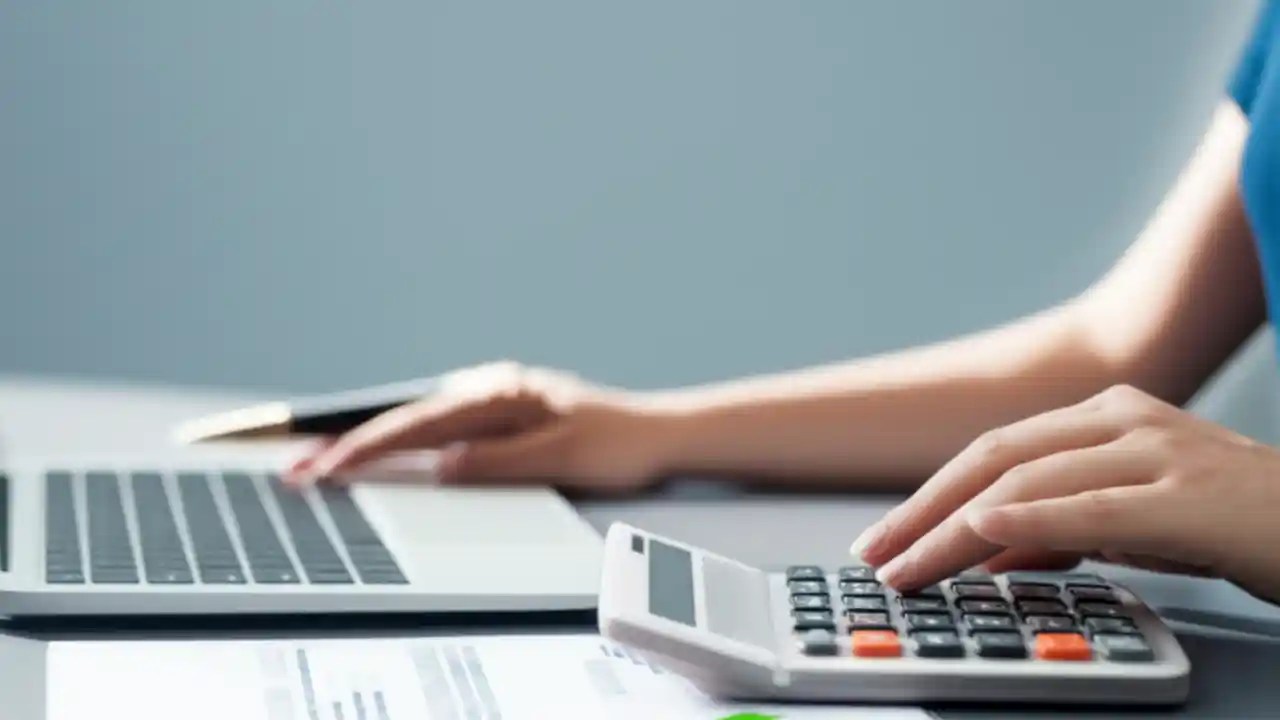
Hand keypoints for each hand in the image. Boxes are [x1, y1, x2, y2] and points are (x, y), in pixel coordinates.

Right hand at [288, 361, 673, 491]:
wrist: (658, 434)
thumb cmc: (617, 446)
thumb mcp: (559, 459)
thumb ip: (498, 463)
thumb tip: (440, 465)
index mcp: (500, 394)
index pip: (417, 425)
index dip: (364, 448)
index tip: (323, 467)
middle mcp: (488, 389)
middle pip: (403, 418)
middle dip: (345, 443)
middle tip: (294, 471)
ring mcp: (490, 399)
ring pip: (413, 420)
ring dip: (367, 441)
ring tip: (317, 464)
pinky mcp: (496, 415)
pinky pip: (433, 426)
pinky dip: (398, 442)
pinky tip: (375, 453)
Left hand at [852, 384, 1279, 603]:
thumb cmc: (1232, 522)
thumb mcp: (1131, 521)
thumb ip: (1062, 527)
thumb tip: (986, 550)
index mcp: (1104, 418)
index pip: (996, 454)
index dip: (932, 495)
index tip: (888, 538)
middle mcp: (1122, 422)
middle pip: (996, 461)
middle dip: (925, 510)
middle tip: (877, 555)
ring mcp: (1155, 454)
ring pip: (1028, 485)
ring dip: (955, 529)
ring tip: (910, 565)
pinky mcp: (1185, 499)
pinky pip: (1092, 509)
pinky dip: (1030, 521)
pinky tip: (983, 534)